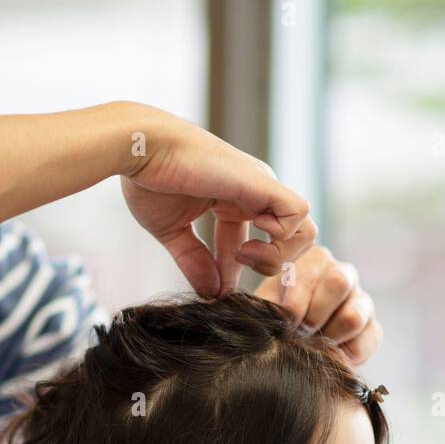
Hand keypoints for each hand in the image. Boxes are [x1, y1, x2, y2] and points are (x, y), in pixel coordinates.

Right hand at [120, 105, 317, 297]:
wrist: (139, 150)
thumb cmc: (148, 181)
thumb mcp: (173, 232)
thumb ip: (194, 261)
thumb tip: (211, 294)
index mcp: (233, 201)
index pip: (258, 246)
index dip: (240, 272)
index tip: (217, 286)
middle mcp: (254, 194)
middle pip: (291, 241)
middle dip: (271, 266)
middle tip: (239, 266)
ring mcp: (261, 187)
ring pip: (304, 230)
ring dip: (278, 255)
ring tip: (244, 253)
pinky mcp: (262, 182)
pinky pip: (299, 212)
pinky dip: (280, 234)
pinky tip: (250, 235)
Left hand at [254, 246, 382, 368]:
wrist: (290, 349)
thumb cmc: (275, 320)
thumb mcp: (265, 307)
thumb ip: (269, 304)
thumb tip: (280, 312)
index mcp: (313, 260)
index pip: (312, 268)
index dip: (298, 297)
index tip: (287, 318)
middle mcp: (342, 273)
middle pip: (339, 283)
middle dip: (314, 314)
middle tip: (300, 332)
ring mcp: (361, 301)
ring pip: (354, 316)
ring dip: (329, 337)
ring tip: (313, 347)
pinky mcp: (372, 328)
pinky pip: (368, 339)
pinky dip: (347, 354)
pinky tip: (330, 356)